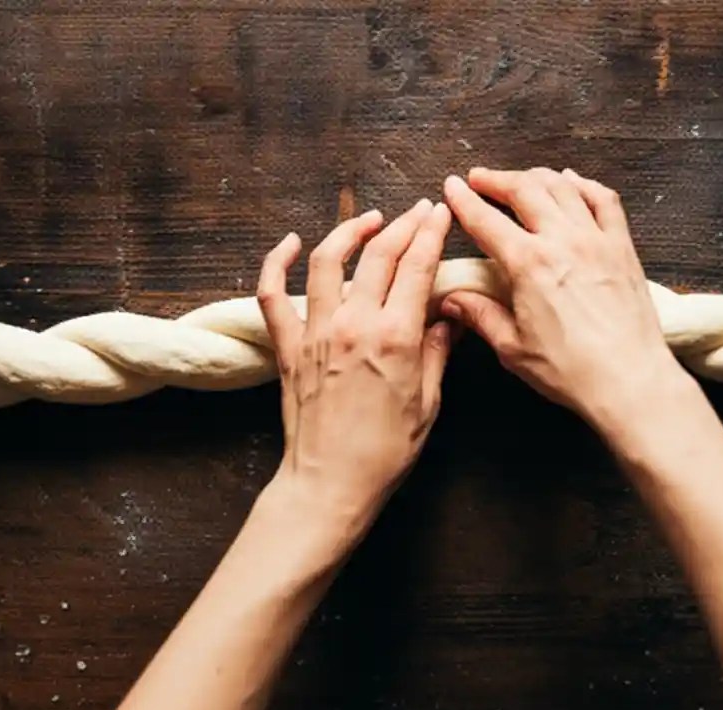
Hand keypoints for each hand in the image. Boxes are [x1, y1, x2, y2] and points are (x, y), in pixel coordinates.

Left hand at [257, 199, 453, 518]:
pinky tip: (291, 243)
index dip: (431, 233)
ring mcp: (316, 332)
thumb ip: (437, 351)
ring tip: (369, 220)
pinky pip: (273, 295)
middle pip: (378, 254)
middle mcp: (353, 324)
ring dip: (349, 231)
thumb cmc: (384, 453)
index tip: (441, 213)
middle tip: (419, 211)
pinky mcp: (288, 348)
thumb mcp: (428, 402)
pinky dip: (277, 263)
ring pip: (327, 260)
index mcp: (395, 337)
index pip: (416, 266)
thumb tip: (449, 317)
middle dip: (402, 224)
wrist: (330, 485)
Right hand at [440, 167, 690, 431]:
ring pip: (562, 187)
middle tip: (480, 179)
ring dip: (536, 177)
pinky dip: (584, 184)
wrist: (630, 380)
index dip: (464, 200)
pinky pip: (604, 200)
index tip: (453, 186)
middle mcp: (562, 241)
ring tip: (520, 179)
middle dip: (497, 180)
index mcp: (528, 264)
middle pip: (524, 190)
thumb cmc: (572, 371)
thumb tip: (452, 299)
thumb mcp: (513, 349)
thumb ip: (481, 316)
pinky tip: (572, 182)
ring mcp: (596, 240)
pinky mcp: (622, 247)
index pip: (486, 220)